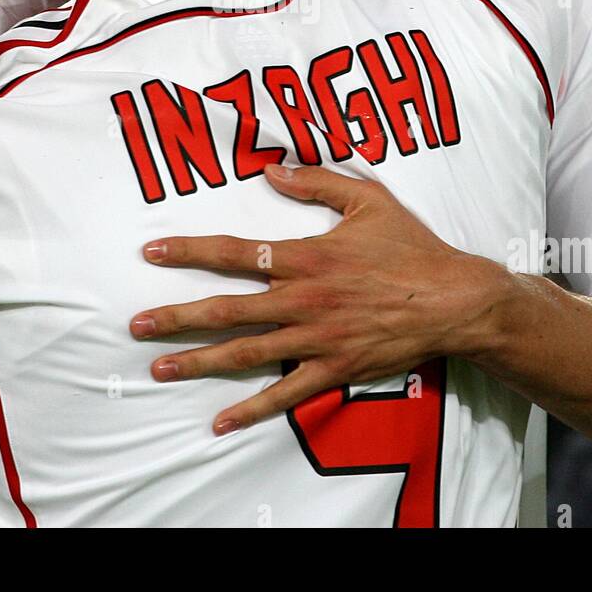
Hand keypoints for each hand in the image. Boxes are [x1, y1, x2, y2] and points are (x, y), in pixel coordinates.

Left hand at [129, 162, 511, 433]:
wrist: (454, 300)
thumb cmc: (412, 248)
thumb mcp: (369, 199)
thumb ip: (317, 182)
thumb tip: (272, 170)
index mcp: (306, 257)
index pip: (235, 253)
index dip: (189, 251)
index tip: (151, 252)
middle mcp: (303, 300)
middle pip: (227, 310)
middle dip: (177, 317)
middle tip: (137, 325)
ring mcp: (316, 340)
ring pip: (246, 353)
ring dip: (199, 362)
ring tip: (160, 368)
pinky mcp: (334, 370)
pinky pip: (285, 394)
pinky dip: (251, 410)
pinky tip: (220, 421)